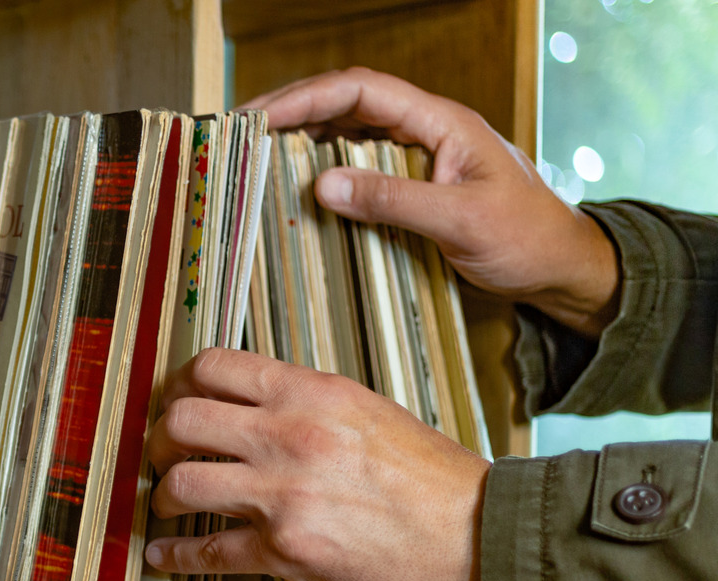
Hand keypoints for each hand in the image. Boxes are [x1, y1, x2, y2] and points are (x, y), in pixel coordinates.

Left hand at [144, 348, 489, 580]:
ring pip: (181, 482)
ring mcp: (282, 494)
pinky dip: (176, 555)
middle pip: (181, 420)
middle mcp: (287, 436)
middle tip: (160, 452)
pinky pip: (208, 551)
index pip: (211, 367)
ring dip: (162, 495)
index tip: (173, 401)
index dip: (178, 384)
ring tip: (165, 501)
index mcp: (308, 392)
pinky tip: (162, 554)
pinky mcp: (286, 550)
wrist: (474, 529)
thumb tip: (248, 403)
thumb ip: (302, 401)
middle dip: (158, 439)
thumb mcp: (363, 406)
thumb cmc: (427, 472)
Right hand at [246, 68, 619, 336]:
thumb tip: (321, 185)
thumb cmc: (526, 239)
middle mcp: (426, 129)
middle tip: (241, 133)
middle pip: (346, 102)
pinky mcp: (413, 182)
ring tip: (255, 153)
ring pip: (348, 130)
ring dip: (302, 136)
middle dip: (292, 111)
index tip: (260, 120)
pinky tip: (295, 183)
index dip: (305, 98)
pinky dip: (321, 167)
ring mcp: (419, 154)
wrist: (562, 266)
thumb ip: (392, 200)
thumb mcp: (459, 220)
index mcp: (441, 121)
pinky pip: (358, 163)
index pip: (360, 92)